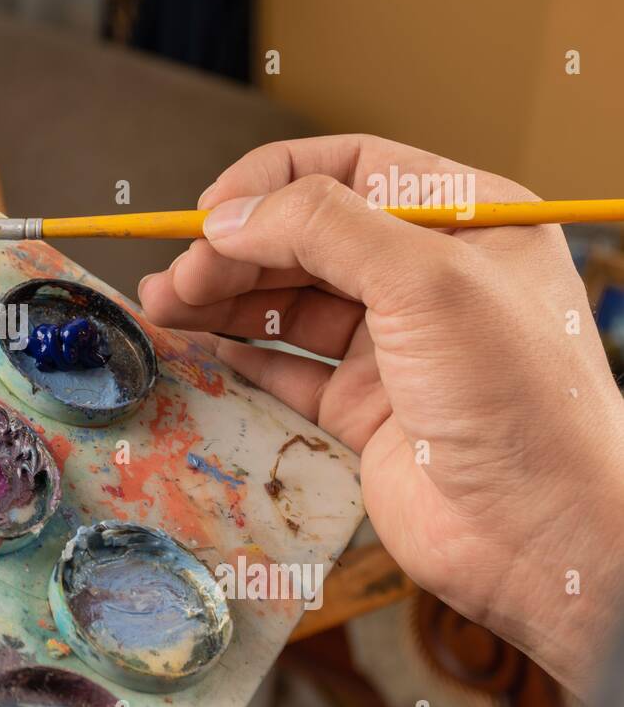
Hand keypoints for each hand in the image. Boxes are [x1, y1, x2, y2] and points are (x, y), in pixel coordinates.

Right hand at [138, 134, 623, 696]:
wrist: (542, 539)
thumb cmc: (518, 401)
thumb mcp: (425, 281)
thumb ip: (322, 228)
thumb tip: (229, 213)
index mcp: (467, 222)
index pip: (354, 168)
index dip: (273, 182)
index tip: (209, 211)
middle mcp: (430, 278)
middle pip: (308, 238)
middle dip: (236, 249)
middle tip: (175, 274)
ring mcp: (397, 346)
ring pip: (291, 303)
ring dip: (225, 300)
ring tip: (163, 305)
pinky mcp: (367, 409)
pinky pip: (290, 368)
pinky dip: (245, 355)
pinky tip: (206, 348)